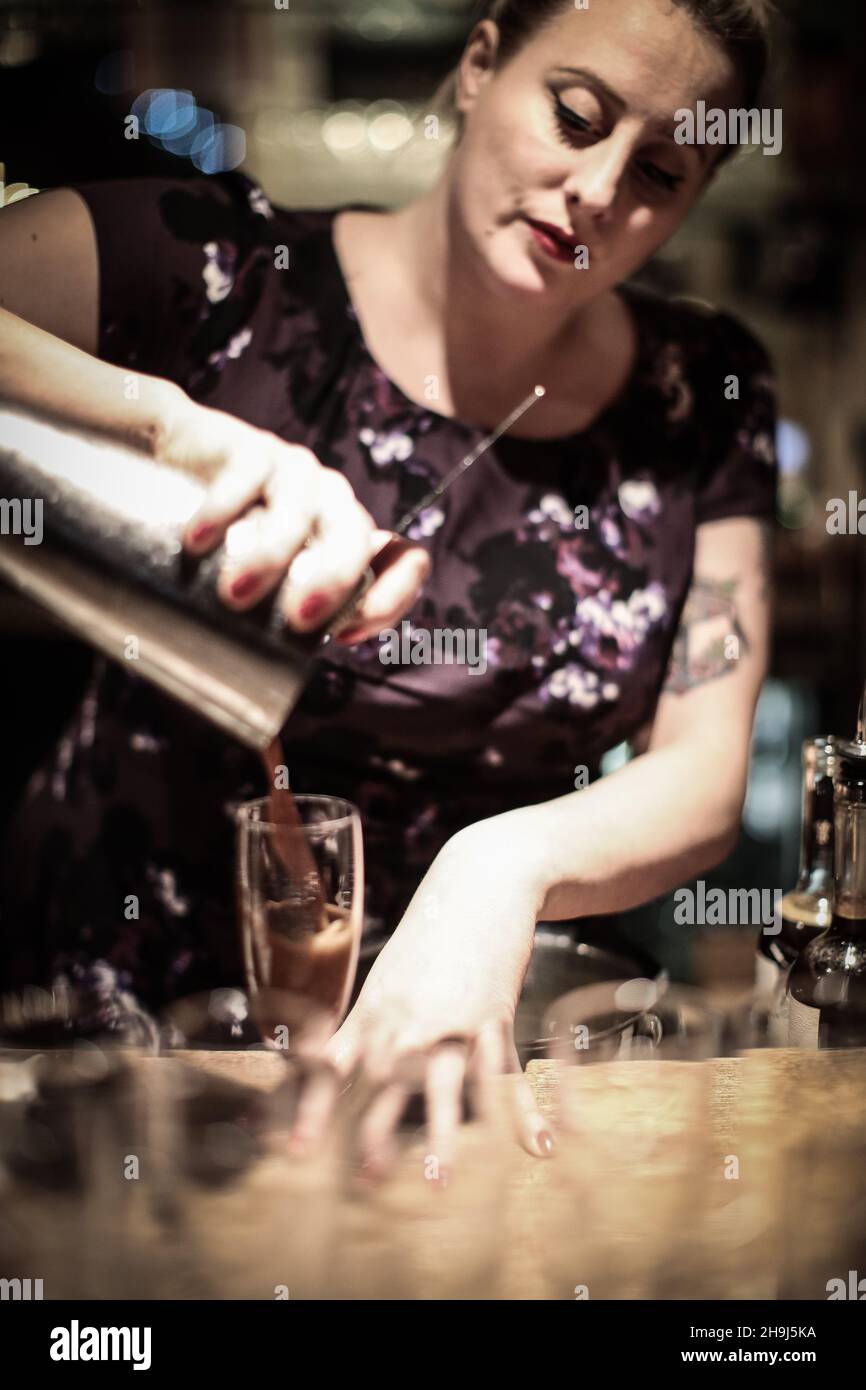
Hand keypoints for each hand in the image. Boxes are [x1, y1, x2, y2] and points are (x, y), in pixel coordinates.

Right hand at [161, 397, 429, 634]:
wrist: (164, 466)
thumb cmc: (220, 546)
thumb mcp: (256, 589)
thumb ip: (277, 626)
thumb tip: (277, 706)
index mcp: (347, 543)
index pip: (404, 560)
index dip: (393, 597)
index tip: (348, 634)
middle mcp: (333, 507)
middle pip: (357, 539)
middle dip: (332, 582)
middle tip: (295, 619)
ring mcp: (297, 474)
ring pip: (302, 513)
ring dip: (270, 557)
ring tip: (232, 593)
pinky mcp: (254, 450)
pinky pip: (250, 478)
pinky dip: (223, 512)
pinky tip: (197, 543)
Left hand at [287, 826, 554, 1178]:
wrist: (480, 884)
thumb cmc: (431, 935)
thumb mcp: (389, 977)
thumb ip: (371, 1026)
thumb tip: (351, 1068)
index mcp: (373, 1011)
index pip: (334, 1066)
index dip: (312, 1109)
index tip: (295, 1152)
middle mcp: (407, 1019)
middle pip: (385, 1083)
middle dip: (374, 1133)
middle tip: (367, 1180)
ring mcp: (452, 1020)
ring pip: (443, 1085)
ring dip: (440, 1135)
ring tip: (438, 1181)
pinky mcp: (494, 1015)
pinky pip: (505, 1074)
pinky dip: (525, 1113)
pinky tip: (540, 1147)